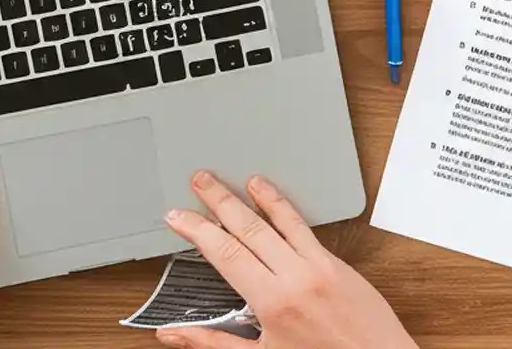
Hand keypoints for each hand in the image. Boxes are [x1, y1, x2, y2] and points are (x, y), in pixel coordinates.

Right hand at [159, 172, 416, 348]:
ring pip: (280, 221)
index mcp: (272, 303)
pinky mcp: (337, 264)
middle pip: (248, 227)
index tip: (177, 216)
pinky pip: (306, 228)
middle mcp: (295, 277)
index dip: (196, 230)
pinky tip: (276, 199)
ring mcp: (319, 266)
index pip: (224, 253)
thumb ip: (213, 342)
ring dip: (256, 196)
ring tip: (237, 178)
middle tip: (200, 180)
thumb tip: (173, 336)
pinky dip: (287, 210)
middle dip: (219, 200)